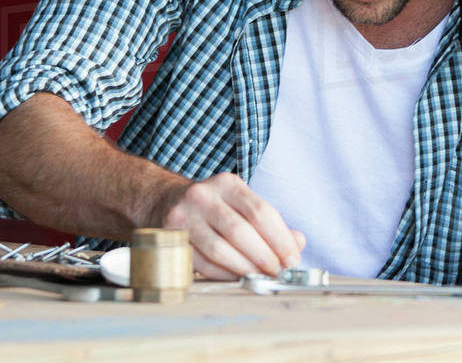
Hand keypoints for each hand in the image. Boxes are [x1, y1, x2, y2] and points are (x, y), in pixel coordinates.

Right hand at [159, 172, 306, 279]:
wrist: (164, 201)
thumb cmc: (213, 205)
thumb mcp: (241, 202)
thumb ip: (271, 221)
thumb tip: (298, 243)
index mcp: (227, 184)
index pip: (260, 211)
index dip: (280, 238)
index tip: (292, 258)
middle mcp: (203, 197)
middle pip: (240, 231)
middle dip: (265, 256)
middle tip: (279, 272)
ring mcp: (183, 218)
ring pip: (220, 250)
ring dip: (246, 268)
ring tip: (262, 277)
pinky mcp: (171, 240)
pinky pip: (203, 263)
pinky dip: (225, 274)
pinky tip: (239, 277)